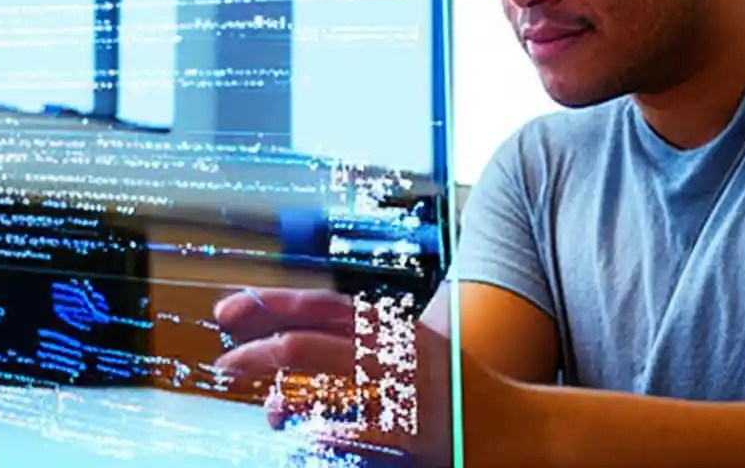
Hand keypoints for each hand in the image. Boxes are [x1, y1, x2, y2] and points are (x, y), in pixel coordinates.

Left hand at [213, 288, 455, 466]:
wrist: (519, 426)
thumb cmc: (458, 391)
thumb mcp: (413, 352)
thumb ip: (362, 347)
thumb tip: (293, 357)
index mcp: (394, 329)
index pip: (322, 306)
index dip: (271, 304)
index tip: (228, 310)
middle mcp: (396, 354)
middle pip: (311, 343)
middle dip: (259, 350)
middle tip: (225, 364)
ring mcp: (404, 395)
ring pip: (323, 387)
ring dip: (284, 400)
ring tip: (268, 411)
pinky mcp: (414, 439)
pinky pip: (355, 435)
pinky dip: (324, 435)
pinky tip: (308, 439)